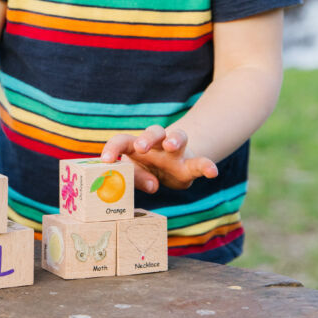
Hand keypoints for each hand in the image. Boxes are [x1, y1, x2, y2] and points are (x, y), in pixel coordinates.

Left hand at [100, 126, 217, 193]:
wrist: (171, 169)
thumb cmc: (146, 169)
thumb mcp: (137, 173)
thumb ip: (138, 177)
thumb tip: (152, 185)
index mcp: (137, 144)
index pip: (123, 141)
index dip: (113, 148)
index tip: (106, 160)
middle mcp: (157, 143)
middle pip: (154, 131)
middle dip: (147, 137)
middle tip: (140, 148)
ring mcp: (176, 152)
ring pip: (177, 137)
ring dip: (174, 140)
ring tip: (171, 146)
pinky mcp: (191, 165)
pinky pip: (200, 163)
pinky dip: (206, 166)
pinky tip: (212, 172)